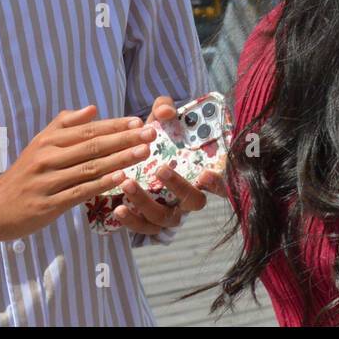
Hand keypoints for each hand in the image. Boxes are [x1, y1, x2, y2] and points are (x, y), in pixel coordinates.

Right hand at [0, 106, 156, 242]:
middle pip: (93, 146)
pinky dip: (101, 184)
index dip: (115, 125)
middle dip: (125, 139)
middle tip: (151, 134)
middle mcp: (47, 157)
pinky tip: (121, 178)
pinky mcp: (47, 204)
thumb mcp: (39, 144)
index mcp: (48, 141)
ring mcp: (47, 181)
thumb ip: (65, 124)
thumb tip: (92, 108)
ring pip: (90, 167)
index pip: (88, 129)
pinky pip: (79, 192)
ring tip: (144, 153)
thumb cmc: (23, 174)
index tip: (140, 121)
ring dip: (120, 159)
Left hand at [111, 96, 209, 234]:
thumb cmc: (158, 140)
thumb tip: (165, 112)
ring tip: (127, 183)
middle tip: (160, 169)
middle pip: (194, 201)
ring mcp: (171, 214)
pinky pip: (144, 228)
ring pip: (164, 217)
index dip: (217, 182)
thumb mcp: (162, 121)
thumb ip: (165, 109)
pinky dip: (131, 220)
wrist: (134, 160)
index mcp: (202, 174)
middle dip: (178, 187)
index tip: (206, 173)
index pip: (221, 183)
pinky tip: (118, 208)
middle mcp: (190, 197)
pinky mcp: (150, 224)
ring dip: (145, 202)